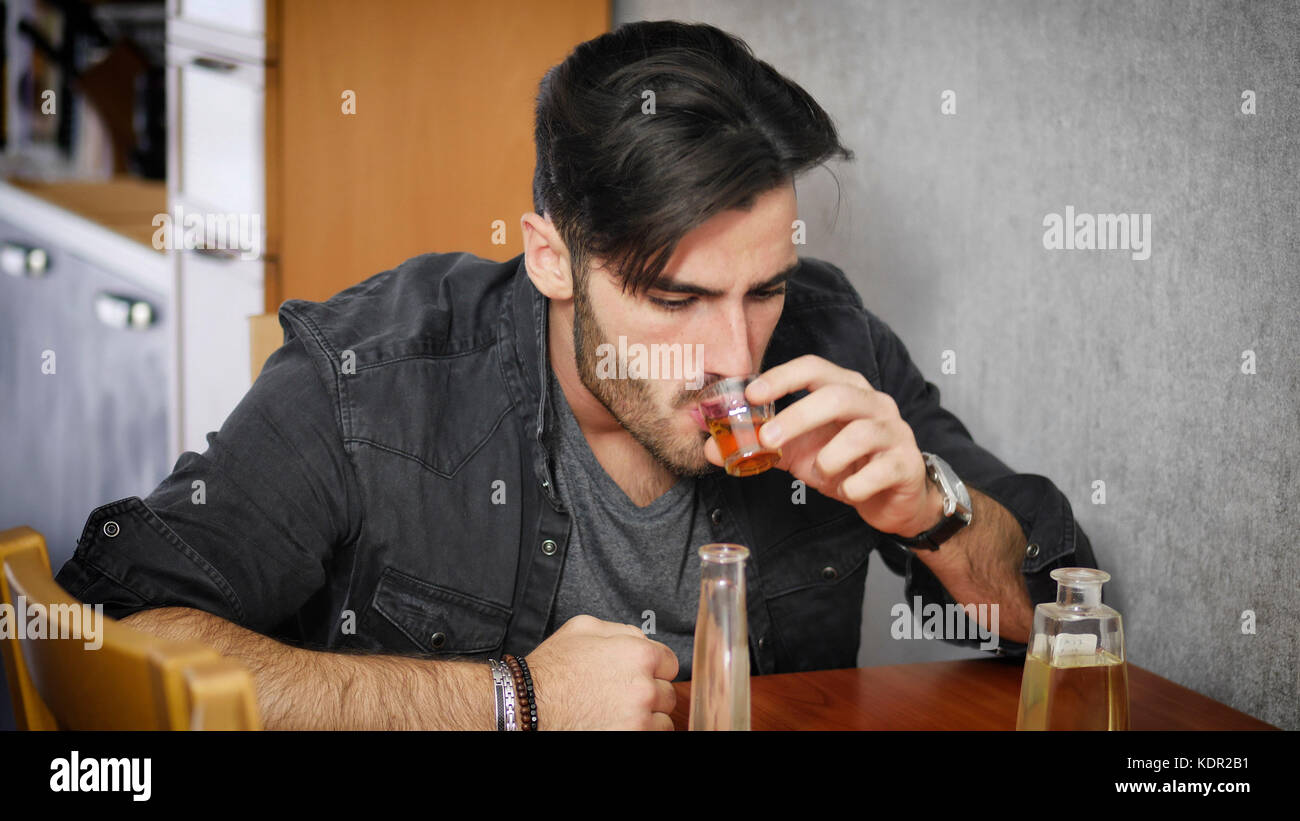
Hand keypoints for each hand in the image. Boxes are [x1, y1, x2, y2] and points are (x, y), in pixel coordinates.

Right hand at [525, 614, 678, 729]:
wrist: (527, 706)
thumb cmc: (552, 668)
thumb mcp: (583, 628)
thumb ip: (622, 630)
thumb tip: (641, 639)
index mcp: (639, 655)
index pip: (670, 663)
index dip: (653, 668)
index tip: (639, 674)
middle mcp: (644, 688)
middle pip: (667, 693)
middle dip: (650, 693)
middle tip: (623, 694)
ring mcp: (639, 719)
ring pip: (663, 720)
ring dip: (647, 717)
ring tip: (619, 712)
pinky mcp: (631, 738)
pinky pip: (653, 737)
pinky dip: (639, 732)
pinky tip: (618, 724)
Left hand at [703, 354, 942, 537]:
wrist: (892, 497)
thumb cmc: (845, 464)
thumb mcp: (800, 452)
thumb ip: (760, 446)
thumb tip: (711, 448)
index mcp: (845, 389)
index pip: (814, 367)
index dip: (783, 376)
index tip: (751, 393)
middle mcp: (873, 403)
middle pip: (836, 396)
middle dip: (797, 417)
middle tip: (767, 440)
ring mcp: (894, 431)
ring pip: (859, 434)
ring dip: (828, 459)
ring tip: (819, 474)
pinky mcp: (906, 463)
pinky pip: (877, 472)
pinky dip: (853, 486)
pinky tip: (847, 491)